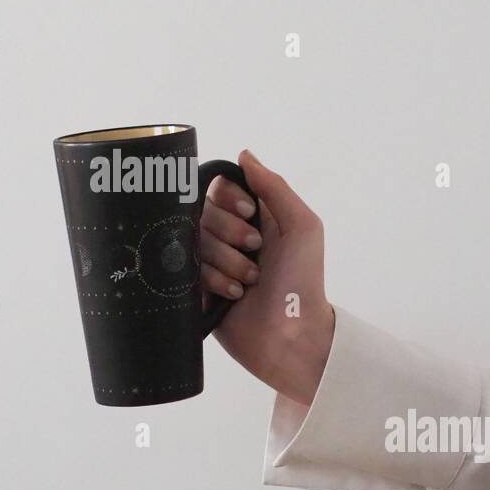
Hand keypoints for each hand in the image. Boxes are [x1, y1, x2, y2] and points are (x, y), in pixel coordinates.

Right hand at [201, 150, 334, 407]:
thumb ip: (274, 187)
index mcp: (253, 216)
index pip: (218, 187)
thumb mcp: (302, 227)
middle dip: (230, 234)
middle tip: (255, 253)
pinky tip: (233, 295)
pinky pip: (186, 271)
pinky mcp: (197, 290)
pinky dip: (214, 281)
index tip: (248, 213)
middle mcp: (228, 236)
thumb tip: (243, 154)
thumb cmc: (303, 281)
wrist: (291, 336)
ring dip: (226, 262)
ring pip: (193, 242)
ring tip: (249, 282)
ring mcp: (211, 263)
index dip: (228, 198)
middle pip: (202, 213)